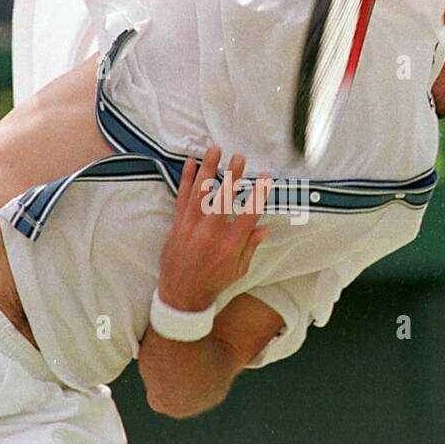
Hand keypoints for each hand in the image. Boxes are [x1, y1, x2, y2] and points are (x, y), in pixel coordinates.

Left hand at [156, 146, 271, 312]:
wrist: (181, 294)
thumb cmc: (213, 282)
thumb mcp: (238, 269)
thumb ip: (250, 246)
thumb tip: (265, 227)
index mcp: (229, 245)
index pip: (248, 214)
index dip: (259, 195)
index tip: (266, 178)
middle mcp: (210, 234)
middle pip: (223, 199)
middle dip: (232, 176)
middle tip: (239, 157)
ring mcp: (191, 227)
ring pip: (200, 193)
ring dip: (208, 169)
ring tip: (214, 149)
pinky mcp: (178, 224)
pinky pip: (182, 197)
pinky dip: (186, 179)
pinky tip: (190, 163)